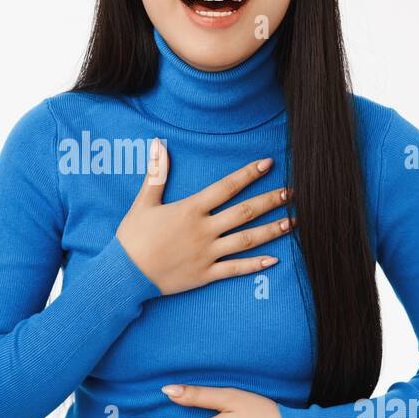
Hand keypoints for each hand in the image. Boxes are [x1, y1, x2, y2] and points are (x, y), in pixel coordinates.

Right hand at [116, 138, 295, 296]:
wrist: (125, 274)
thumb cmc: (133, 237)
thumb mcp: (144, 203)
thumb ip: (156, 173)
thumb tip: (158, 143)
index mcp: (190, 209)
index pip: (226, 187)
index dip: (248, 174)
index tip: (268, 164)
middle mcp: (204, 230)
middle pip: (245, 212)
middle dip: (271, 201)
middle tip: (293, 192)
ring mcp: (207, 253)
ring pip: (246, 240)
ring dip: (271, 230)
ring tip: (293, 222)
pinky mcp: (206, 274)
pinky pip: (235, 269)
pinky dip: (255, 265)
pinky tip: (274, 259)